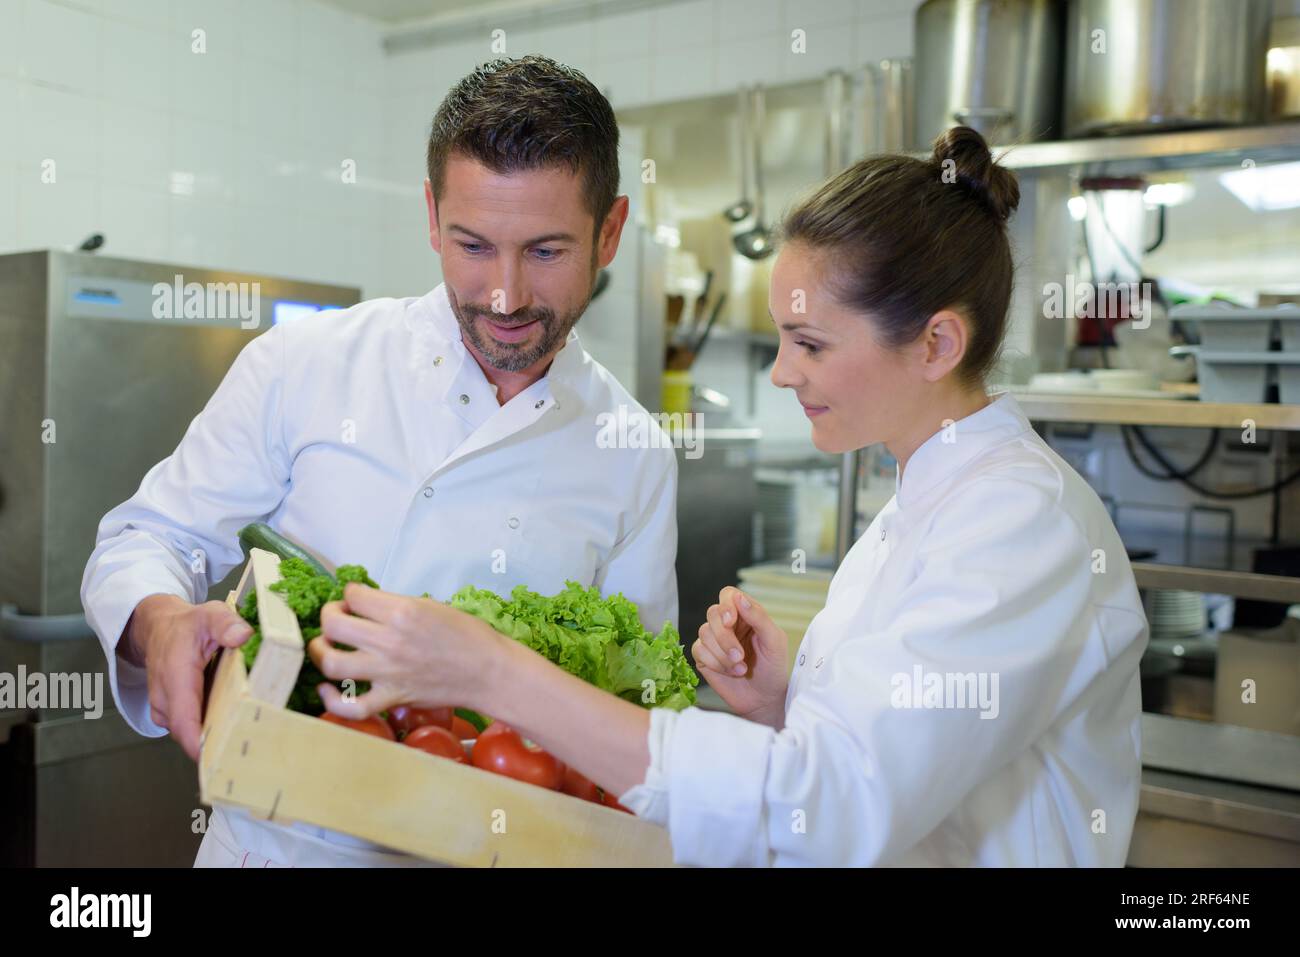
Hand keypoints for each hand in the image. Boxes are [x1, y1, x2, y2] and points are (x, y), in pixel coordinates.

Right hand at [127, 594, 252, 760]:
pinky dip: (209, 727)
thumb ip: (226, 624)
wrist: (159, 629)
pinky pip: (190, 727)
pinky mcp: (169, 714)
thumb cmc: (186, 625)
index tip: (224, 757)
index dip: (202, 744)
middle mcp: (165, 698)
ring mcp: (164, 709)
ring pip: (190, 734)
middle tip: (249, 746)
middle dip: (217, 744)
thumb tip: (243, 635)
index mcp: (175, 676)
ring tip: (244, 734)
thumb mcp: (210, 615)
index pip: (185, 721)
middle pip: (190, 734)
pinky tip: (230, 722)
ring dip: (214, 736)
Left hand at [308, 584, 501, 718]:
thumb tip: (366, 606)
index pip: (354, 595)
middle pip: (333, 624)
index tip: (355, 598)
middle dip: (329, 614)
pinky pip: (350, 706)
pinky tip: (327, 687)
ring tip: (326, 645)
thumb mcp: (431, 605)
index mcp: (402, 611)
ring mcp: (388, 672)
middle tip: (337, 616)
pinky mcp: (392, 697)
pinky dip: (331, 699)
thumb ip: (395, 605)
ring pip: (331, 662)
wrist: (488, 671)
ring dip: (320, 651)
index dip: (350, 593)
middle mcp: (390, 641)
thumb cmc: (467, 635)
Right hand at [691, 586, 787, 727]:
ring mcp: (714, 640)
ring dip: (723, 654)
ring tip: (740, 668)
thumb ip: (759, 617)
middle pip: (712, 613)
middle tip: (740, 656)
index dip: (726, 605)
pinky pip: (698, 650)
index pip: (728, 595)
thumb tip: (739, 598)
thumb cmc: (773, 668)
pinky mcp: (704, 657)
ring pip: (704, 633)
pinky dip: (715, 663)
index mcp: (746, 614)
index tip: (731, 622)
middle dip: (725, 637)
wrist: (764, 699)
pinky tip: (730, 672)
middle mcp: (728, 624)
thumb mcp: (774, 641)